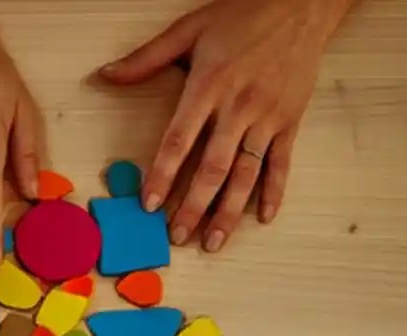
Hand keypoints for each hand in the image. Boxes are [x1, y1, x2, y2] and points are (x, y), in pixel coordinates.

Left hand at [99, 0, 353, 251]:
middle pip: (213, 167)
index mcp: (209, 86)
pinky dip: (273, 191)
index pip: (180, 140)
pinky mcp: (290, 121)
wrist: (301, 5)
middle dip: (194, 206)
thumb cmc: (242, 16)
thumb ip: (146, 58)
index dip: (164, 174)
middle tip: (177, 235)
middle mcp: (239, 107)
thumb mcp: (189, 29)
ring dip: (230, 211)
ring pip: (246, 173)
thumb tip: (106, 74)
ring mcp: (267, 117)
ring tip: (214, 241)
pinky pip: (281, 163)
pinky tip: (262, 217)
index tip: (149, 203)